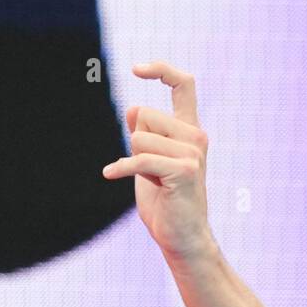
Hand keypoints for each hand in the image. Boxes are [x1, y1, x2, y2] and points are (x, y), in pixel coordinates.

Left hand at [102, 60, 214, 259]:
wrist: (181, 238)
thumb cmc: (165, 202)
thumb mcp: (147, 163)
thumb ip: (143, 136)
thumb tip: (131, 108)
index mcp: (189, 129)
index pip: (183, 84)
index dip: (161, 70)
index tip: (136, 69)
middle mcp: (196, 135)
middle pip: (144, 114)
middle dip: (134, 141)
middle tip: (150, 171)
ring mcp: (193, 152)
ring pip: (138, 137)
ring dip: (132, 160)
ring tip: (152, 182)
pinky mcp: (185, 170)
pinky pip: (139, 158)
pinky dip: (121, 168)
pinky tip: (110, 174)